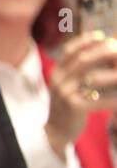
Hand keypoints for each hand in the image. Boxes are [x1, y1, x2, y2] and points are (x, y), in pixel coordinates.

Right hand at [45, 33, 116, 157]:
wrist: (56, 130)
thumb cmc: (66, 106)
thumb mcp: (67, 85)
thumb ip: (76, 72)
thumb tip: (97, 55)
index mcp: (56, 72)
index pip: (70, 50)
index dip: (85, 41)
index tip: (102, 36)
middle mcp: (58, 80)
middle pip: (82, 60)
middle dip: (102, 53)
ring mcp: (65, 93)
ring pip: (92, 77)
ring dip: (112, 73)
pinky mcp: (74, 106)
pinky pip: (98, 99)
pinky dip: (113, 98)